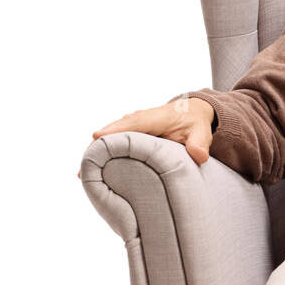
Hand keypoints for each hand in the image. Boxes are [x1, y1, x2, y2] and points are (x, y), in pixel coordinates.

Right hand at [78, 96, 215, 177]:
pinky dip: (101, 153)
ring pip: (110, 136)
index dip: (115, 129)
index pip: (134, 122)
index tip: (97, 137)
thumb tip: (199, 155)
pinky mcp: (128, 133)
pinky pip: (113, 141)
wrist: (191, 112)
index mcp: (156, 116)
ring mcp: (131, 125)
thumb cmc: (194, 123)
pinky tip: (89, 170)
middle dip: (98, 146)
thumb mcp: (201, 131)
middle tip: (83, 166)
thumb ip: (200, 143)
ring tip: (82, 173)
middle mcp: (139, 118)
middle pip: (115, 130)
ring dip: (96, 151)